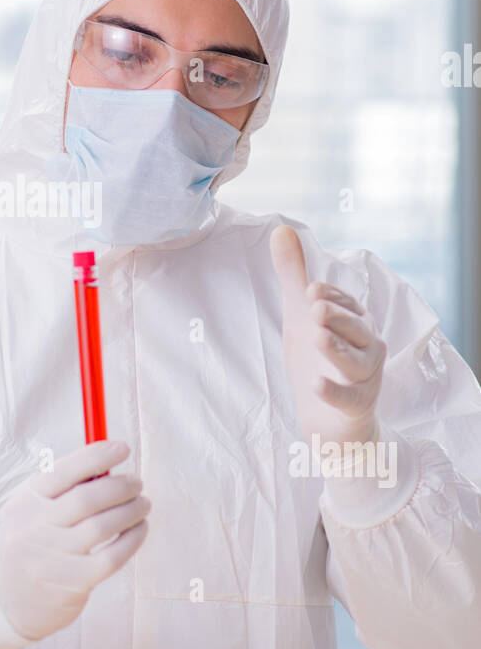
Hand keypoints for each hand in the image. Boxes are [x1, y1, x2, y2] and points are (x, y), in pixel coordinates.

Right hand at [0, 439, 149, 641]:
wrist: (11, 602)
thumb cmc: (32, 544)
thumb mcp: (32, 513)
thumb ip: (62, 489)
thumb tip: (106, 463)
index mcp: (24, 503)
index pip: (62, 472)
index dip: (96, 456)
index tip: (122, 448)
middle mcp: (35, 529)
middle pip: (87, 498)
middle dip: (120, 486)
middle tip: (137, 483)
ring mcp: (54, 558)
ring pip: (103, 526)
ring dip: (131, 510)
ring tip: (143, 504)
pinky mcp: (74, 582)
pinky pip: (113, 555)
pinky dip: (132, 538)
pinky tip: (140, 529)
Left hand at [269, 225, 385, 446]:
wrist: (330, 419)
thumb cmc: (320, 357)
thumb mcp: (301, 313)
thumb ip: (293, 274)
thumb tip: (281, 229)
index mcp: (357, 322)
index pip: (347, 305)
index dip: (331, 297)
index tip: (310, 290)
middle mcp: (368, 347)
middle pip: (357, 330)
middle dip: (338, 317)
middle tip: (315, 309)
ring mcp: (365, 378)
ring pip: (356, 362)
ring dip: (338, 350)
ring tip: (318, 337)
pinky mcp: (357, 406)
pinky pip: (349, 398)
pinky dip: (335, 392)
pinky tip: (316, 385)